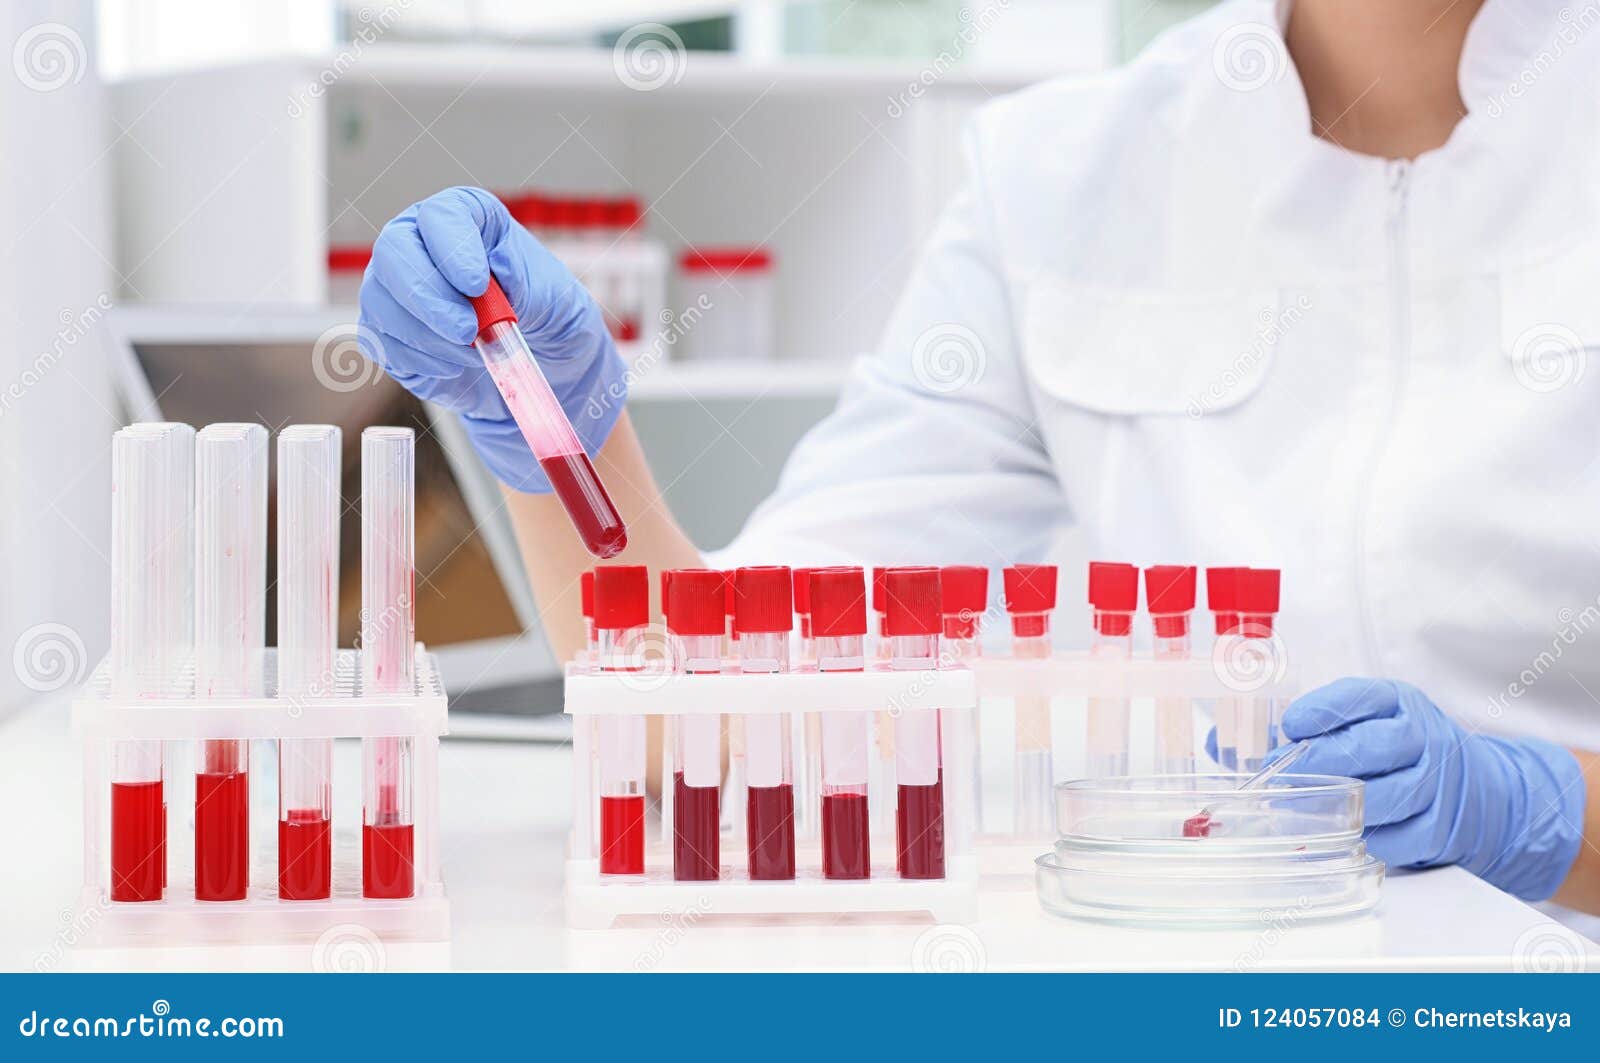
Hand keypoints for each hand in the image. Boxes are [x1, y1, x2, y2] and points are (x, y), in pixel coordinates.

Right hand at [357, 186, 625, 490]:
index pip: (442, 216)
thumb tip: (494, 271)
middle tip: (467, 331)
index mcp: (468, 218)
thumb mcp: (559, 298)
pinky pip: (385, 344)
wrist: (539, 366)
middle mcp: (420, 242)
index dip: (453, 247)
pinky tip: (456, 366)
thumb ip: (527, 282)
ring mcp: (396, 285)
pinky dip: (423, 362)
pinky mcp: (387, 330)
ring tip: (475, 353)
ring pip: (383, 302)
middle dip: (428, 297)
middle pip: (395, 251)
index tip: (476, 285)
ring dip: (431, 337)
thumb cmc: (550, 319)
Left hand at [1268, 677, 1584, 899]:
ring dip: (1339, 804)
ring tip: (1304, 807)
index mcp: (1398, 702)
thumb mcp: (1371, 719)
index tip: (1291, 725)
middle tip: (1287, 774)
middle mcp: (1423, 737)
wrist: (1480, 791)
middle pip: (1370, 747)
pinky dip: (1365, 837)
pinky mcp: (1441, 828)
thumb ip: (1320, 728)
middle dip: (1321, 762)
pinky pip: (1395, 838)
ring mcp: (1437, 784)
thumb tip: (1255, 751)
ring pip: (1382, 797)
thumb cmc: (1403, 750)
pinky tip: (1346, 831)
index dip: (1321, 711)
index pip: (1359, 697)